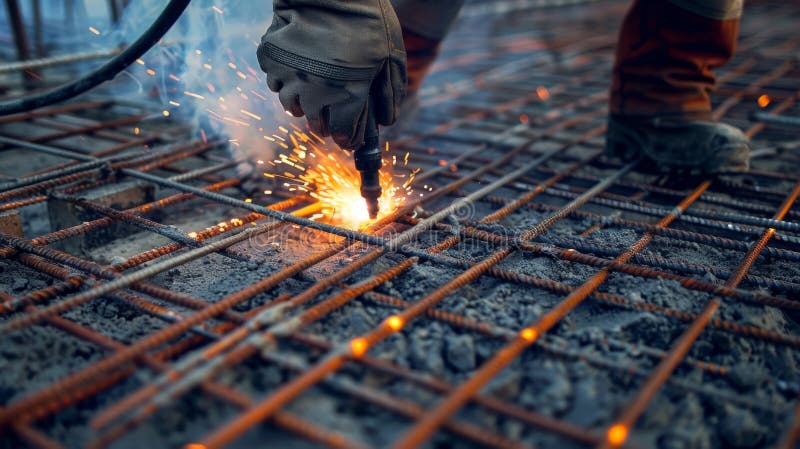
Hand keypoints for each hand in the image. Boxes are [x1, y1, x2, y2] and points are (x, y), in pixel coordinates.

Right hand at [257, 0, 406, 149]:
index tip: (348, 138)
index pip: (343, 134)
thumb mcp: (391, 55)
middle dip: (324, 125)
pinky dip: (284, 82)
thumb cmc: (367, 18)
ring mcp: (289, 75)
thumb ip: (390, 92)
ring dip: (302, 106)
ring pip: (291, 106)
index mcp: (348, 95)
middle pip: (315, 124)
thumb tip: (386, 121)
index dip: (347, 138)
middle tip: (329, 120)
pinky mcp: (270, 58)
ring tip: (310, 98)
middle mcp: (315, 92)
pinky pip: (274, 81)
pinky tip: (295, 72)